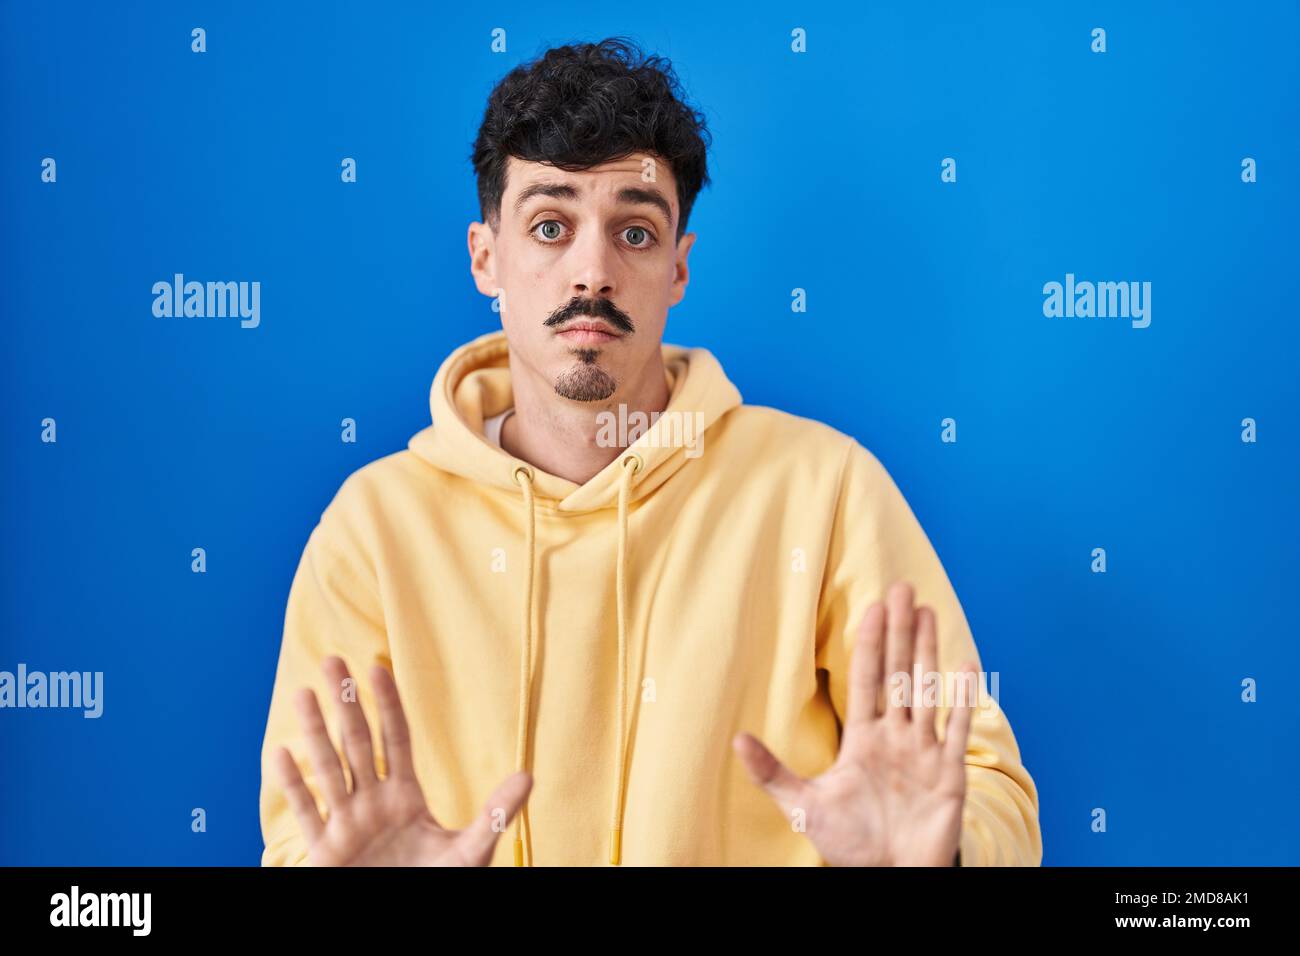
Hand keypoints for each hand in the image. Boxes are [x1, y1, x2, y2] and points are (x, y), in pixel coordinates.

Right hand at [274, 655, 530, 865]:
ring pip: (328, 769)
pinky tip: (280, 754)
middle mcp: (372, 802)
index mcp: (405, 796)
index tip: (377, 668)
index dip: (387, 704)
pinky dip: (293, 785)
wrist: (404, 919)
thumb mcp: (471, 850)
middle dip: (345, 702)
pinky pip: (307, 813)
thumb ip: (496, 814)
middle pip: (357, 741)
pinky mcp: (324, 852)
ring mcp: (346, 824)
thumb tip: (529, 775)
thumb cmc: (435, 885)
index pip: (395, 739)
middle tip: (333, 660)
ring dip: (315, 732)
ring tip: (303, 693)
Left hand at [734, 581, 976, 865]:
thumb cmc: (850, 841)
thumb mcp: (803, 804)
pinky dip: (961, 698)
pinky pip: (956, 728)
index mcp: (864, 738)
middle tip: (903, 587)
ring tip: (928, 611)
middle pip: (898, 672)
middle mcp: (896, 736)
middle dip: (901, 631)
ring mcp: (923, 750)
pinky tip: (965, 665)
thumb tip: (734, 739)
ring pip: (926, 689)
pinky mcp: (948, 773)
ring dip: (927, 651)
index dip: (869, 643)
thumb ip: (771, 772)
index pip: (866, 679)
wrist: (890, 874)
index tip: (872, 607)